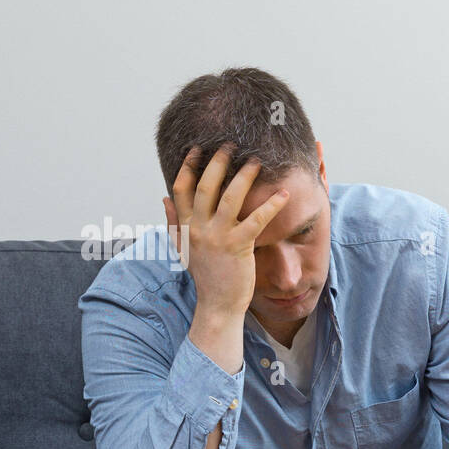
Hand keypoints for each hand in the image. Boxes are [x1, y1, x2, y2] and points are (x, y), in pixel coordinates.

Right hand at [162, 142, 290, 322]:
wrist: (217, 304)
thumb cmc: (206, 275)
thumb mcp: (183, 247)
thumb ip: (173, 221)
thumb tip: (164, 197)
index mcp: (185, 226)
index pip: (181, 188)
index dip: (187, 166)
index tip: (196, 148)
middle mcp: (199, 228)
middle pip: (205, 186)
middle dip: (217, 162)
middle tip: (230, 144)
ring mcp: (218, 236)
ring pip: (230, 198)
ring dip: (244, 176)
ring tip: (256, 161)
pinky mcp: (238, 246)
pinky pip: (256, 220)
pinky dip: (271, 205)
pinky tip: (284, 193)